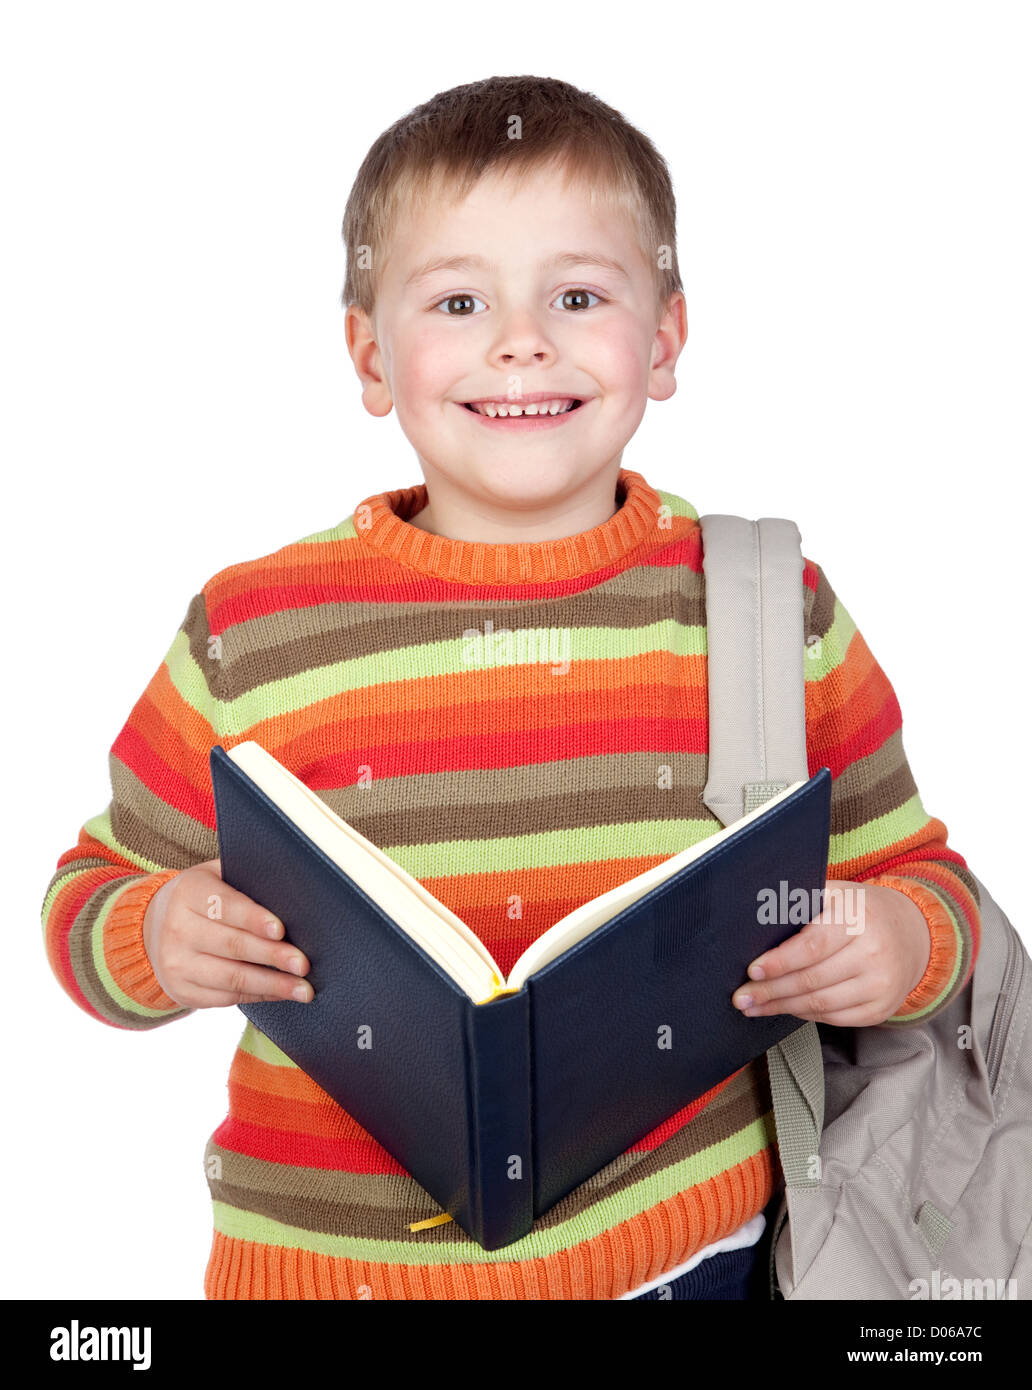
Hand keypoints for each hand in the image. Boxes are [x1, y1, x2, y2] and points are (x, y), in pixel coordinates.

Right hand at [142, 858, 312, 1007]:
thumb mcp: (216, 876)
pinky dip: (258, 996)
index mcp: (189, 892)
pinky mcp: (181, 990)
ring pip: (232, 978)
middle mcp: (177, 928)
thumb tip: (294, 894)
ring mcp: (176, 963)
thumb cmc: (205, 898)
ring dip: (272, 985)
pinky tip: (280, 993)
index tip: (280, 929)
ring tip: (303, 989)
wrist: (155, 926)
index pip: (224, 905)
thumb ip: (246, 880)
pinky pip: (226, 998)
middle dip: (273, 956)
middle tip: (303, 964)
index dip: (253, 918)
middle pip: (233, 945)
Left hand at [730, 879, 930, 1026]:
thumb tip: (756, 920)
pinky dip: (805, 1015)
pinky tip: (785, 1009)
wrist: (911, 933)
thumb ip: (801, 903)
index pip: (813, 946)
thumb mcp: (836, 893)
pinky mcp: (881, 1008)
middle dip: (770, 991)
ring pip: (820, 1004)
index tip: (752, 971)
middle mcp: (874, 954)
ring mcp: (881, 985)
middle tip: (741, 997)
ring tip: (754, 1007)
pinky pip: (834, 1018)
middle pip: (812, 980)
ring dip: (782, 1008)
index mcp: (858, 918)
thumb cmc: (860, 909)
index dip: (780, 961)